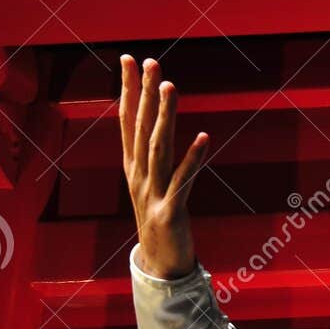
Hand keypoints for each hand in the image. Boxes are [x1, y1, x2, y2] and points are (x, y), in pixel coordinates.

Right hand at [119, 55, 209, 279]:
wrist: (160, 269)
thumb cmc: (160, 223)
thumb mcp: (150, 185)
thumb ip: (151, 155)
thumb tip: (153, 124)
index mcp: (133, 168)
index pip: (127, 121)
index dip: (127, 90)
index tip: (128, 59)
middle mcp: (138, 176)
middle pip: (140, 128)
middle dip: (144, 93)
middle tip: (150, 61)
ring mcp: (152, 194)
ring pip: (158, 148)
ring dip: (164, 116)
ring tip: (170, 86)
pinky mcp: (170, 212)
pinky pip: (182, 181)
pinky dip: (192, 159)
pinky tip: (202, 137)